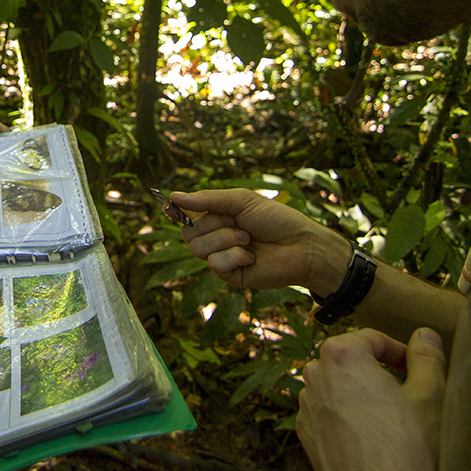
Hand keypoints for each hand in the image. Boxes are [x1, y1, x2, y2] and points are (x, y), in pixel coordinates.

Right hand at [175, 189, 349, 293]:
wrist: (301, 245)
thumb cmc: (276, 219)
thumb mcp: (241, 201)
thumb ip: (207, 200)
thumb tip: (174, 196)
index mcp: (216, 217)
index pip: (186, 215)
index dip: (175, 212)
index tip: (169, 207)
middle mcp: (216, 237)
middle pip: (187, 234)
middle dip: (211, 224)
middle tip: (235, 221)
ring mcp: (222, 257)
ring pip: (199, 249)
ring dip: (226, 240)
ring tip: (248, 239)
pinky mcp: (230, 275)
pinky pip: (215, 264)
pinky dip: (234, 256)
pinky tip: (251, 256)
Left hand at [297, 328, 445, 470]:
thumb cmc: (405, 449)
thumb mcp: (429, 396)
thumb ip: (427, 358)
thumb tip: (425, 335)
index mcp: (341, 355)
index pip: (373, 337)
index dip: (400, 351)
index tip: (417, 368)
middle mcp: (315, 375)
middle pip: (351, 359)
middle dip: (378, 370)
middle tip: (406, 391)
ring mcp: (307, 405)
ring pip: (338, 385)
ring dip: (361, 392)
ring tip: (389, 416)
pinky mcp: (306, 431)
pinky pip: (328, 410)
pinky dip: (347, 414)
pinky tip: (370, 434)